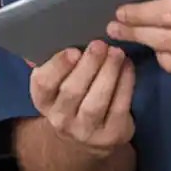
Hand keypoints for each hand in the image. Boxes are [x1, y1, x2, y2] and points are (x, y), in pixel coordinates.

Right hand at [29, 40, 135, 155]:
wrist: (86, 137)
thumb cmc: (72, 96)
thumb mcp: (58, 82)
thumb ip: (55, 61)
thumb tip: (52, 32)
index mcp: (43, 100)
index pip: (43, 83)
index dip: (58, 66)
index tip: (73, 50)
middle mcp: (60, 119)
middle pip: (72, 91)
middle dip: (88, 65)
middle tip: (100, 44)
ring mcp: (85, 131)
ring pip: (96, 102)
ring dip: (108, 74)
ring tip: (117, 53)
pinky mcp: (111, 135)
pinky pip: (119, 107)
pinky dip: (125, 84)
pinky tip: (128, 66)